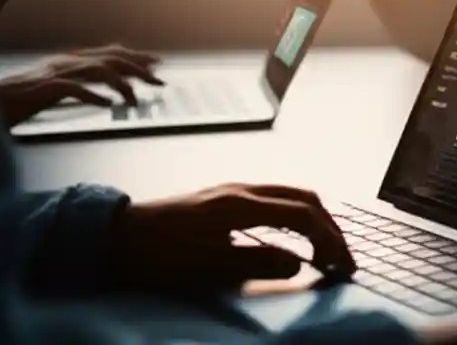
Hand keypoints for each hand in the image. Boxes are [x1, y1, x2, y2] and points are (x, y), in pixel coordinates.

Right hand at [0, 45, 162, 126]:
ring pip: (98, 69)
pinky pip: (73, 88)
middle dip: (139, 68)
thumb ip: (76, 85)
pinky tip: (107, 106)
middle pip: (110, 58)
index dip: (135, 58)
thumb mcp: (51, 90)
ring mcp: (52, 73)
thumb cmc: (14, 101)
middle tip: (159, 80)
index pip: (108, 53)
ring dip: (121, 83)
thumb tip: (104, 92)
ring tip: (135, 98)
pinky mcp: (42, 89)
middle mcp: (63, 62)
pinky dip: (93, 96)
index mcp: (66, 61)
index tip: (156, 64)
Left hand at [112, 183, 353, 292]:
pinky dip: (298, 216)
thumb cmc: (154, 254)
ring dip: (317, 220)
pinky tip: (297, 237)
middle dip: (331, 227)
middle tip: (343, 259)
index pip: (302, 214)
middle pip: (305, 197)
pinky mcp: (226, 196)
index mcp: (239, 204)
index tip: (340, 266)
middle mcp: (242, 188)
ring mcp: (234, 189)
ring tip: (327, 250)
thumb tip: (297, 262)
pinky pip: (277, 198)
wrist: (113, 235)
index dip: (328, 240)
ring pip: (292, 194)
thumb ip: (255, 262)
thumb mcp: (204, 266)